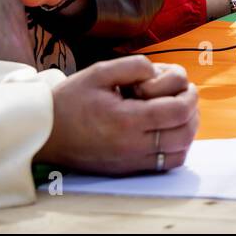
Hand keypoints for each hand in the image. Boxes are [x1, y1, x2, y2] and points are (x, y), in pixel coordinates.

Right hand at [37, 56, 198, 173]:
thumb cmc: (71, 100)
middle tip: (184, 96)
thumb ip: (135, 66)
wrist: (43, 133)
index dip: (190, 96)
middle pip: (185, 133)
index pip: (178, 112)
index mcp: (126, 120)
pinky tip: (167, 130)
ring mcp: (130, 162)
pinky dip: (176, 148)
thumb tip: (160, 72)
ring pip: (180, 153)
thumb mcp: (100, 71)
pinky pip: (165, 165)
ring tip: (177, 112)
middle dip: (192, 111)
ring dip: (187, 130)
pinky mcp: (128, 170)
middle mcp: (131, 146)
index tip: (186, 85)